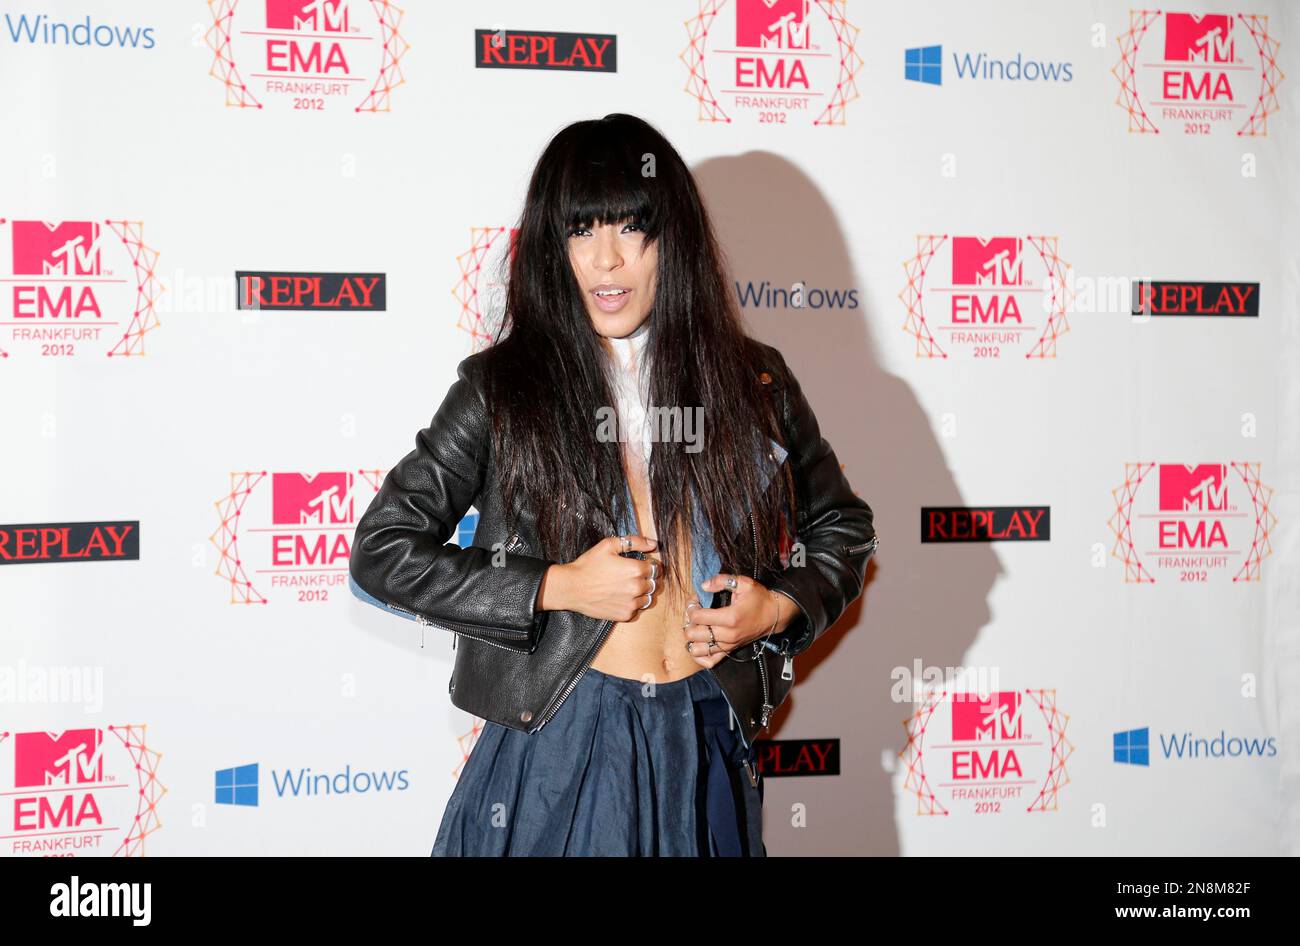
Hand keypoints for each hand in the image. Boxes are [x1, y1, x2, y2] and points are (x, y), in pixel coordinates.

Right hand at [538, 534, 658, 621]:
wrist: (571, 587)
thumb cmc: (588, 565)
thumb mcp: (609, 545)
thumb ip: (634, 542)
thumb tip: (653, 544)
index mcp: (636, 569)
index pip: (656, 568)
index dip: (649, 564)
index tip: (641, 564)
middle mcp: (637, 588)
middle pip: (653, 583)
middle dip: (646, 578)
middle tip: (630, 575)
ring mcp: (631, 603)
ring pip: (648, 597)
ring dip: (641, 592)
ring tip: (625, 587)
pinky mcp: (624, 615)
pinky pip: (637, 609)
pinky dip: (632, 604)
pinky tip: (619, 597)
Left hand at [681, 573, 792, 668]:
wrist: (775, 615)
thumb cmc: (759, 598)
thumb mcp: (743, 583)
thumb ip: (722, 581)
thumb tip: (703, 586)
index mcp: (730, 617)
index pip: (697, 616)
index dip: (691, 606)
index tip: (696, 600)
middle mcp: (727, 634)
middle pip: (692, 634)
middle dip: (688, 622)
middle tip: (694, 613)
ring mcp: (728, 645)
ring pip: (697, 650)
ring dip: (692, 638)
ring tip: (697, 627)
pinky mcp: (730, 651)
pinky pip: (709, 662)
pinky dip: (700, 655)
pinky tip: (700, 643)